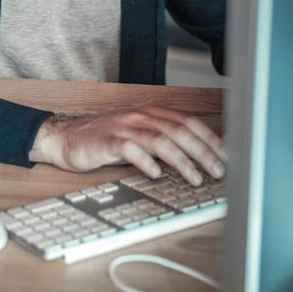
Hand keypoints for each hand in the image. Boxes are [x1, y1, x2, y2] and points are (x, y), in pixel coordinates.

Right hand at [29, 105, 225, 185]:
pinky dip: (146, 161)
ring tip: (196, 177)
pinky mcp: (107, 141)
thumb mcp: (135, 135)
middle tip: (219, 170)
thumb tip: (194, 159)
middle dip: (203, 151)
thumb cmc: (102, 139)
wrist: (65, 137)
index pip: (187, 121)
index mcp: (149, 113)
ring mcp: (123, 128)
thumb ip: (160, 141)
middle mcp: (139, 117)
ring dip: (182, 160)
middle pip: (179, 130)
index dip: (209, 137)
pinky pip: (131, 149)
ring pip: (160, 139)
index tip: (227, 155)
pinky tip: (157, 174)